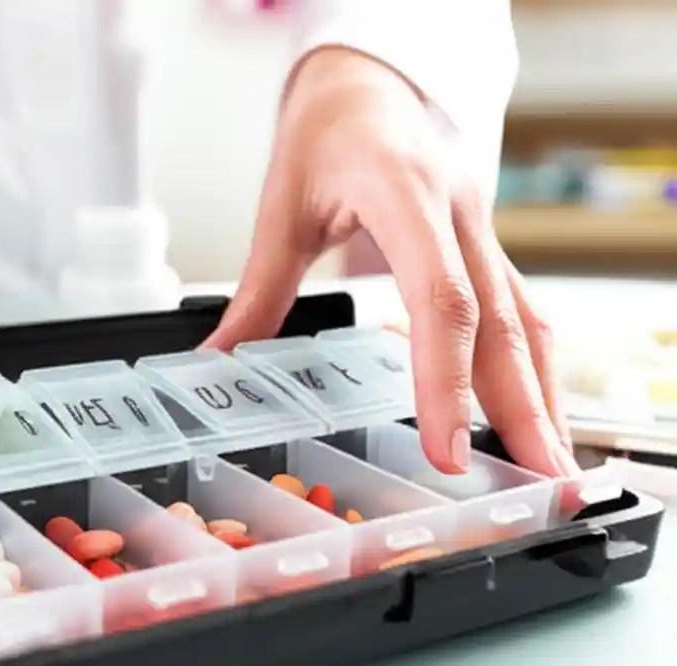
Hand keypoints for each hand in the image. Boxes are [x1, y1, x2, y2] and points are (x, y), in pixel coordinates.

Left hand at [203, 48, 575, 477]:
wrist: (367, 82)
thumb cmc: (325, 131)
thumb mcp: (281, 206)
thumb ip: (258, 291)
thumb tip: (217, 361)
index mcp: (404, 193)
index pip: (441, 299)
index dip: (446, 378)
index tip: (446, 446)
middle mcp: (459, 213)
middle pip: (504, 322)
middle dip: (524, 409)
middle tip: (540, 483)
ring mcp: (483, 229)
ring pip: (527, 320)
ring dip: (541, 397)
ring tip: (548, 467)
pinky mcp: (486, 245)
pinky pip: (522, 310)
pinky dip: (531, 368)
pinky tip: (533, 413)